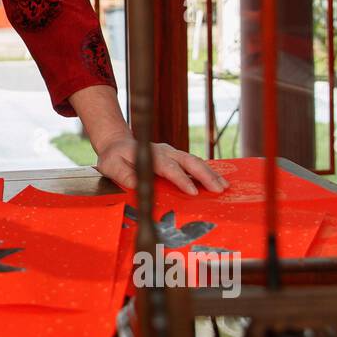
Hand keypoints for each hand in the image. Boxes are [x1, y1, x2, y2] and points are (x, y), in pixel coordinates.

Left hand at [94, 134, 228, 195]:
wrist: (117, 144)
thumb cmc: (114, 157)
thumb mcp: (111, 165)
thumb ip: (123, 174)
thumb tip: (136, 183)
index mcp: (150, 155)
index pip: (169, 168)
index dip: (181, 180)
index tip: (193, 192)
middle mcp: (165, 152)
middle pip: (188, 161)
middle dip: (205, 175)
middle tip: (219, 189)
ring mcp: (172, 153)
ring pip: (194, 161)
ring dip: (210, 173)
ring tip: (225, 186)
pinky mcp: (175, 157)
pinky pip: (193, 163)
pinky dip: (207, 171)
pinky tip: (218, 181)